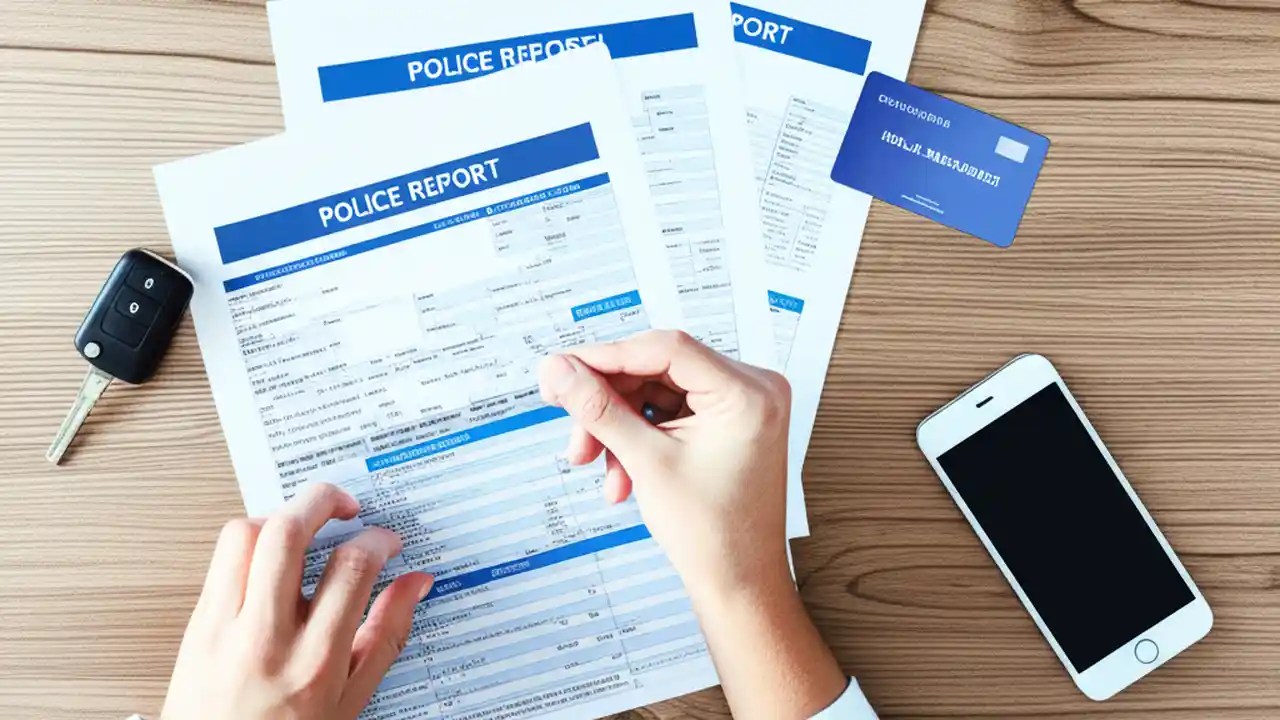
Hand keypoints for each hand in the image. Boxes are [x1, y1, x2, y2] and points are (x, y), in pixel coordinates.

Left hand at [161, 484, 433, 719]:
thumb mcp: (350, 700)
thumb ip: (386, 635)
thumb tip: (415, 584)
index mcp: (314, 662)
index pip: (350, 570)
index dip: (377, 539)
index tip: (386, 540)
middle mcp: (265, 639)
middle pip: (287, 533)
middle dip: (322, 500)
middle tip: (344, 504)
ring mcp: (222, 629)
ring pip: (243, 535)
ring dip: (280, 516)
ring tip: (305, 526)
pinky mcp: (195, 625)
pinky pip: (220, 560)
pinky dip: (250, 543)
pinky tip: (271, 558)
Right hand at [537, 330, 791, 600]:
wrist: (739, 584)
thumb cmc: (712, 534)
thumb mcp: (646, 463)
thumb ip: (598, 409)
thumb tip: (557, 370)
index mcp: (747, 393)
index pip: (665, 350)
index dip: (606, 357)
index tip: (562, 369)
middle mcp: (752, 389)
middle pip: (657, 370)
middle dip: (609, 403)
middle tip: (570, 425)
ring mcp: (741, 406)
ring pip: (657, 394)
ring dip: (619, 427)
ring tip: (597, 466)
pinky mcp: (727, 423)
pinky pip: (670, 413)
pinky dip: (639, 438)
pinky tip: (622, 474)